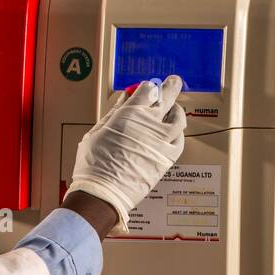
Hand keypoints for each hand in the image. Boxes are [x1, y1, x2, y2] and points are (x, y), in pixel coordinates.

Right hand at [67, 75, 185, 232]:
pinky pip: (180, 140)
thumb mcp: (97, 132)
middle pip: (167, 96)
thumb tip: (125, 99)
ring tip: (175, 109)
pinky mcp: (167, 158)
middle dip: (170, 86)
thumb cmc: (95, 165)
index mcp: (130, 113)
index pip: (147, 90)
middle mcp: (149, 124)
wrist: (104, 193)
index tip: (147, 88)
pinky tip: (174, 133)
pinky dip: (178, 133)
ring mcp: (161, 141)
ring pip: (178, 118)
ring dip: (176, 110)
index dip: (148, 87)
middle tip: (173, 82)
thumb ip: (114, 113)